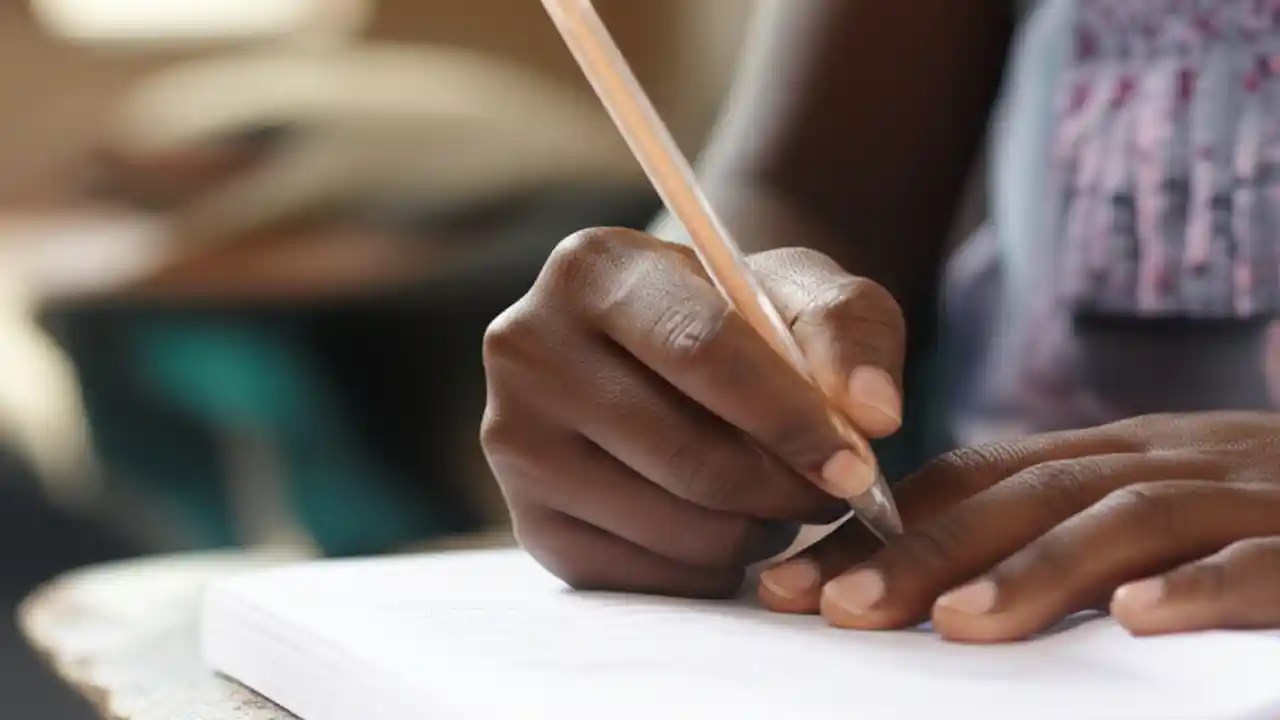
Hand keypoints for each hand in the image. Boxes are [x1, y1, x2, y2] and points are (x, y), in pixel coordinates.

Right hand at [482, 229, 906, 597]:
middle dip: (783, 489)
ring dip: (754, 531)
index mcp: (593, 268)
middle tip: (832, 494)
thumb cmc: (737, 317)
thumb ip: (849, 331)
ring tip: (780, 502)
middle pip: (686, 454)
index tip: (857, 467)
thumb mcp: (800, 292)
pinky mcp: (528, 520)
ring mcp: (515, 441)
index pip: (700, 350)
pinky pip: (644, 575)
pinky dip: (708, 566)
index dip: (791, 417)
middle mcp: (529, 348)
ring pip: (669, 523)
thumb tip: (873, 414)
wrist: (658, 356)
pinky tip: (727, 527)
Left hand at [759, 412, 1279, 640]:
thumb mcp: (1149, 514)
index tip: (793, 583)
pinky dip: (1204, 587)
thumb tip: (934, 593)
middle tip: (837, 608)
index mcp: (1112, 455)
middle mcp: (1167, 459)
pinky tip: (1141, 620)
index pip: (973, 481)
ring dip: (1035, 569)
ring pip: (1122, 516)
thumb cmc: (1264, 520)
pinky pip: (1263, 561)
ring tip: (957, 622)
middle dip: (922, 551)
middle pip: (1024, 495)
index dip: (880, 527)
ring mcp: (1248, 493)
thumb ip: (1058, 536)